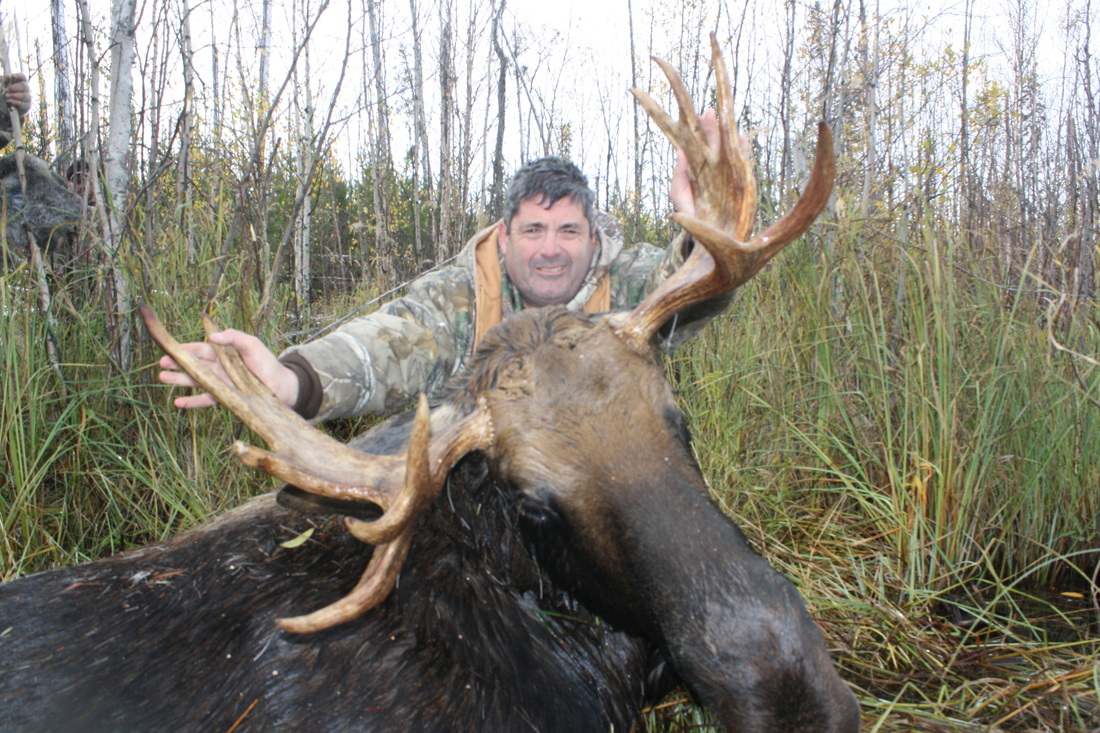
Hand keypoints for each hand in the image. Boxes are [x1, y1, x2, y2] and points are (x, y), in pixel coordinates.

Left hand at [2, 74, 29, 114]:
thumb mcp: (0, 86)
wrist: (2, 107)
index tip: (12, 76)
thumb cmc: (2, 94)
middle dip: (16, 87)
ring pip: (25, 95)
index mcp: (18, 83)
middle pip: (25, 86)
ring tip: (6, 96)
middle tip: (7, 89)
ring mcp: (26, 98)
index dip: (19, 76)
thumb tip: (7, 77)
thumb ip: (2, 81)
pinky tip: (10, 101)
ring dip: (15, 95)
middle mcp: (24, 90)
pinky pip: (24, 104)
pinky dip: (16, 102)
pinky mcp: (26, 106)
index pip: (23, 77)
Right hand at [158, 329, 299, 409]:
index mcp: (223, 354)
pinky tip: (178, 402)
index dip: (186, 349)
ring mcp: (220, 383)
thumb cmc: (267, 363)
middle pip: (194, 365)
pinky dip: (192, 402)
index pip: (201, 350)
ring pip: (195, 381)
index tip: (171, 347)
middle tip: (161, 363)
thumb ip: (234, 337)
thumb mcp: (252, 344)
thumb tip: (212, 336)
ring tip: (162, 377)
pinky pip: (205, 399)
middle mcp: (219, 368)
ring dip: (179, 380)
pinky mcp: (225, 398)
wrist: (281, 386)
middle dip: (177, 363)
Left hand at [669, 108, 749, 216]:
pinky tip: (742, 137)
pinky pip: (743, 162)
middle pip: (711, 141)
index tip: (692, 114)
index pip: (695, 143)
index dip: (694, 128)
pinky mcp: (739, 180)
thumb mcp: (679, 193)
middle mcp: (711, 164)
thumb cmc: (689, 211)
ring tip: (725, 119)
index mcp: (695, 165)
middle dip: (710, 127)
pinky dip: (743, 150)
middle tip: (708, 112)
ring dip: (727, 133)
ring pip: (727, 147)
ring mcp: (726, 170)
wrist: (704, 232)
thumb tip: (680, 152)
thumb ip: (679, 174)